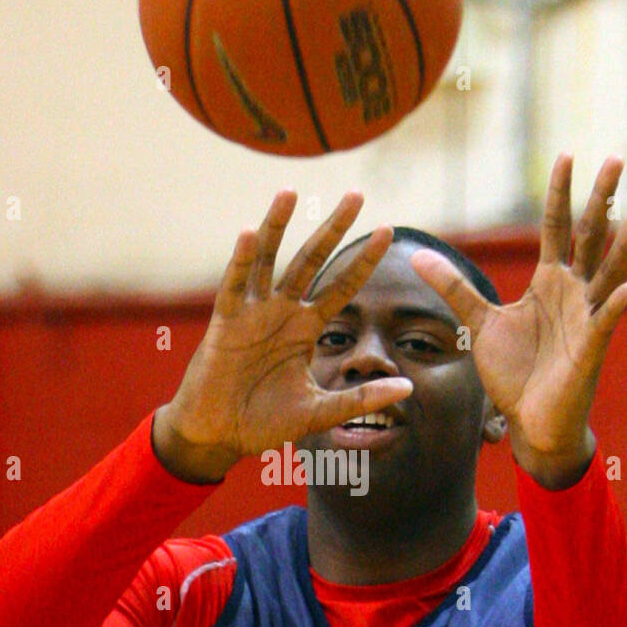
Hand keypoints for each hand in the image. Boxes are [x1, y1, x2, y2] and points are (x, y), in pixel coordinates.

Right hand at [152, 190, 412, 482]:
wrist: (219, 436)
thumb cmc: (264, 422)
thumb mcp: (320, 411)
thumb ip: (361, 398)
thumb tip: (407, 387)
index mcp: (306, 329)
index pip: (342, 286)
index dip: (364, 260)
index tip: (388, 230)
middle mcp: (282, 312)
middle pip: (311, 260)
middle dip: (333, 228)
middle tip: (357, 194)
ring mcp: (253, 313)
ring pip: (269, 261)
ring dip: (277, 226)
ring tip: (290, 191)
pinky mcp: (226, 323)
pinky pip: (235, 286)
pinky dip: (242, 260)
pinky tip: (250, 233)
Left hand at [409, 154, 626, 487]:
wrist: (530, 421)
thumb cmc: (513, 372)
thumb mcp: (478, 322)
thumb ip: (453, 287)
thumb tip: (415, 255)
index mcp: (548, 281)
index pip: (556, 226)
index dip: (560, 193)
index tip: (565, 154)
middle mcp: (573, 292)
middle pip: (590, 236)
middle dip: (601, 198)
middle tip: (616, 157)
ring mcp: (585, 318)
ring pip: (608, 273)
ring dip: (624, 245)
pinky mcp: (590, 349)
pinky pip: (605, 322)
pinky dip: (615, 305)